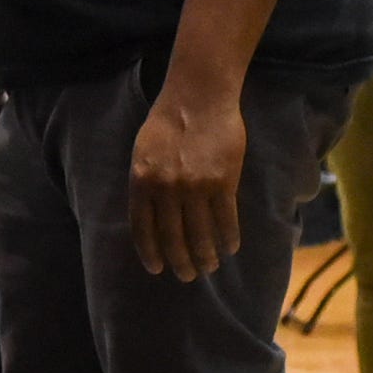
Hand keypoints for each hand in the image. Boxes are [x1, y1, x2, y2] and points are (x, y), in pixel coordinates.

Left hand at [127, 75, 248, 279]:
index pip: (143, 230)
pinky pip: (226, 220)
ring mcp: (195, 187)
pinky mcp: (223, 182)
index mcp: (141, 182)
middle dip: (181, 262)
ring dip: (207, 256)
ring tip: (210, 265)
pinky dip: (229, 238)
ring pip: (201, 235)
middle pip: (173, 239)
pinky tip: (231, 247)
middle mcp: (166, 189)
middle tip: (189, 275)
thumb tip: (150, 218)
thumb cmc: (167, 122)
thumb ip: (144, 184)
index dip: (150, 253)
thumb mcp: (143, 153)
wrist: (198, 96)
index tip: (157, 269)